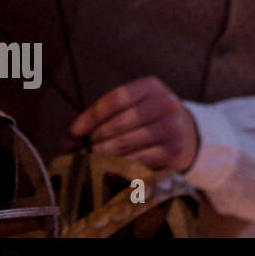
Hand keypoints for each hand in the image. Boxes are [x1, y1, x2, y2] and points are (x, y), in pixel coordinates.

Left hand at [68, 76, 200, 171]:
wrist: (188, 135)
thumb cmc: (148, 120)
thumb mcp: (130, 108)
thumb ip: (98, 118)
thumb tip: (66, 138)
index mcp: (152, 86)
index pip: (116, 98)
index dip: (91, 116)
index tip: (74, 132)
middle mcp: (166, 103)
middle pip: (118, 124)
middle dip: (92, 140)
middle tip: (78, 152)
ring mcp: (172, 128)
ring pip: (124, 145)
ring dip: (100, 156)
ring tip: (89, 161)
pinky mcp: (174, 152)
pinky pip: (135, 161)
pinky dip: (117, 167)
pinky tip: (108, 169)